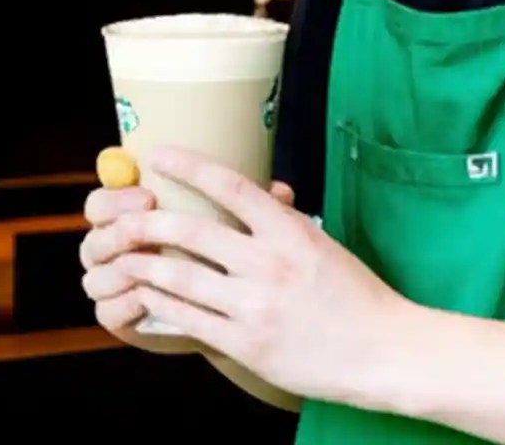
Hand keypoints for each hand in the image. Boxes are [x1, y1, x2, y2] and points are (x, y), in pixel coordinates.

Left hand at [97, 146, 415, 403]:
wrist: (382, 350)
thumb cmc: (357, 296)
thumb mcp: (324, 246)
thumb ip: (288, 222)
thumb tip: (265, 194)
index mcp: (291, 233)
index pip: (233, 188)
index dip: (191, 167)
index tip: (160, 155)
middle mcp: (270, 264)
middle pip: (192, 232)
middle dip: (148, 222)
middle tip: (124, 217)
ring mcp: (255, 306)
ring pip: (179, 277)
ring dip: (142, 265)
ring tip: (122, 258)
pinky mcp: (246, 344)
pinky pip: (188, 319)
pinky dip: (160, 304)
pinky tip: (146, 296)